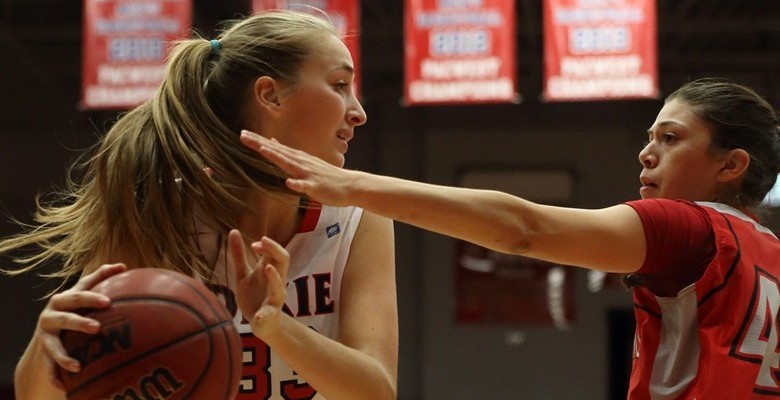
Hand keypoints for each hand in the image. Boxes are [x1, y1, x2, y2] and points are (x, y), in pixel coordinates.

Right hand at [36, 263, 125, 386]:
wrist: (46, 332)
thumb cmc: (74, 308)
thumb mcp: (84, 294)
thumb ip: (101, 279)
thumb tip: (124, 265)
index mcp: (66, 298)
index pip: (81, 292)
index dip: (93, 297)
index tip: (108, 302)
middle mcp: (52, 313)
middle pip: (66, 316)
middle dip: (79, 321)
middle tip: (97, 328)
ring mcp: (46, 334)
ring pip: (53, 344)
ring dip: (64, 355)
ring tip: (77, 366)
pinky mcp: (43, 352)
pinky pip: (49, 365)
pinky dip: (56, 375)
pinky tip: (65, 386)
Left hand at [228, 229, 288, 338]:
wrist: (262, 325)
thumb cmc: (253, 296)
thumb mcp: (242, 274)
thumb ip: (239, 255)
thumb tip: (233, 231)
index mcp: (269, 271)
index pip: (275, 252)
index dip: (267, 245)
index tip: (253, 245)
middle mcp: (276, 282)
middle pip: (283, 260)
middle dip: (275, 250)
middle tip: (263, 241)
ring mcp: (274, 298)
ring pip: (279, 286)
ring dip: (274, 277)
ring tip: (267, 268)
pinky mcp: (269, 315)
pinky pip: (269, 313)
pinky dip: (264, 315)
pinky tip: (258, 316)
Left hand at [240, 129, 356, 206]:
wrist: (350, 185)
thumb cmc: (326, 176)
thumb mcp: (304, 161)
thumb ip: (287, 153)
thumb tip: (271, 141)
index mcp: (297, 159)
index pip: (274, 148)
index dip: (258, 141)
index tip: (242, 133)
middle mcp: (301, 163)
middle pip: (277, 152)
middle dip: (261, 144)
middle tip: (243, 135)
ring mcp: (309, 174)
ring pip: (290, 165)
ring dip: (277, 157)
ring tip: (263, 150)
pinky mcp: (317, 187)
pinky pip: (306, 187)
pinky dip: (297, 184)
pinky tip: (289, 182)